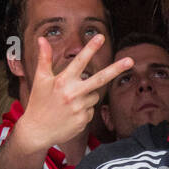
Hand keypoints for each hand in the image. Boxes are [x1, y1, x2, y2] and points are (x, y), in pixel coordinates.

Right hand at [15, 36, 132, 154]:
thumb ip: (44, 59)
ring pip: (94, 95)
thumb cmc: (38, 103)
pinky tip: (71, 113)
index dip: (90, 48)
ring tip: (70, 102)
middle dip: (116, 69)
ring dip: (87, 95)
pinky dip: (84, 109)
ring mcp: (80, 108)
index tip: (101, 37)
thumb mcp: (40, 80)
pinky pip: (91, 110)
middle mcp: (73, 94)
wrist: (38, 131)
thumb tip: (42, 39)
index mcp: (62, 81)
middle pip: (100, 79)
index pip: (79, 62)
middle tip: (130, 60)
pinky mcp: (84, 120)